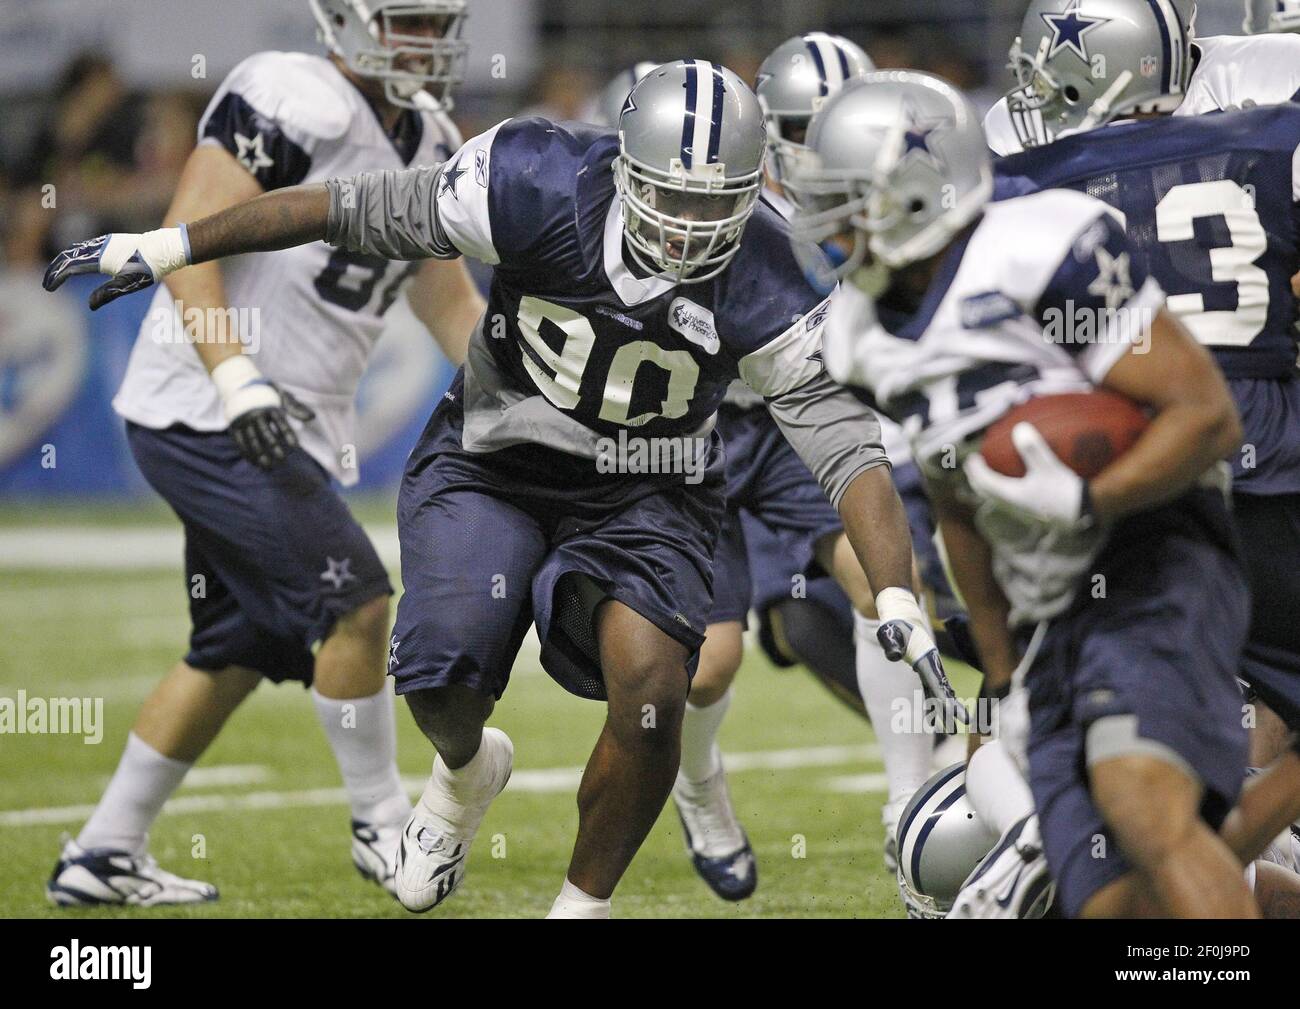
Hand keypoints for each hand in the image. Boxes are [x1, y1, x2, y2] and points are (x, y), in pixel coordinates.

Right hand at [43, 227, 191, 309]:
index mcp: (100, 259)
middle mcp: (98, 247)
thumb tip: (90, 306)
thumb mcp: (130, 284)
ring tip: (56, 274)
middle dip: (54, 270)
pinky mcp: (109, 241)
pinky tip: (73, 261)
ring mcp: (103, 242)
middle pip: (67, 257)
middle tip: (46, 284)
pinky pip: (84, 247)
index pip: (70, 268)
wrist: (164, 248)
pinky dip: (73, 255)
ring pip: (74, 250)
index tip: (49, 289)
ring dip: (62, 262)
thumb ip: (108, 293)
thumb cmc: (149, 268)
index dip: (57, 278)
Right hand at [211, 356, 315, 469]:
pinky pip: (240, 442)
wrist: (238, 384)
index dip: (287, 434)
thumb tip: (312, 417)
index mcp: (269, 406)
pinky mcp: (234, 426)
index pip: (280, 422)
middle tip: (282, 458)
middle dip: (273, 446)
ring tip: (269, 466)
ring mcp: (243, 420)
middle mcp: (255, 413)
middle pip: (265, 432)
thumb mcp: (281, 395)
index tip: (295, 446)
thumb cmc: (266, 392)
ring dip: (260, 454)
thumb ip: (295, 408)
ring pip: (252, 440)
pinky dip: (247, 454)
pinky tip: (256, 464)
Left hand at [875, 587, 969, 727]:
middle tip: (954, 731)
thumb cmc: (894, 623)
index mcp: (926, 661)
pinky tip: (933, 710)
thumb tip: (893, 656)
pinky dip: (934, 698)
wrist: (900, 611)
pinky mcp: (922, 664)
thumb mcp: (891, 633)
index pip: (938, 686)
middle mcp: (930, 665)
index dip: (947, 702)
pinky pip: (930, 686)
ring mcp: (927, 665)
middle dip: (949, 711)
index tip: (959, 717)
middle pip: (942, 692)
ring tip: (947, 727)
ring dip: (942, 707)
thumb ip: (893, 645)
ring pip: (938, 690)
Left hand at [964, 422, 1092, 529]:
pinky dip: (1006, 489)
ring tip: (992, 474)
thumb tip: (1019, 428)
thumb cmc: (1064, 491)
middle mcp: (1013, 505)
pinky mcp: (1034, 512)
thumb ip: (1033, 449)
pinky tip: (1019, 482)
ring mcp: (1023, 510)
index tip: (972, 459)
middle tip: (975, 466)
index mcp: (1011, 495)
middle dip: (978, 479)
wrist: (1083, 515)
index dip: (976, 470)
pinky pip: (1011, 499)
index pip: (985, 482)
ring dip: (990, 485)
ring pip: (998, 498)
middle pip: (987, 493)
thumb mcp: (1049, 467)